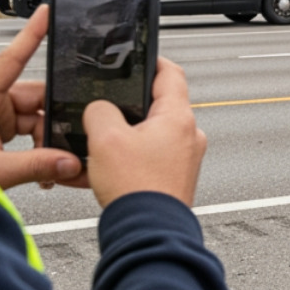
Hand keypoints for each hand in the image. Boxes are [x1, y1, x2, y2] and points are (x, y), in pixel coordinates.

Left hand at [0, 6, 85, 189]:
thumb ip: (37, 166)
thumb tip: (71, 162)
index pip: (11, 59)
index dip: (31, 34)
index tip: (47, 13)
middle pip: (35, 98)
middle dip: (54, 122)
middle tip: (68, 144)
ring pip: (36, 117)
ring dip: (47, 141)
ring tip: (51, 168)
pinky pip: (28, 131)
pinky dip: (39, 149)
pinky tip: (43, 168)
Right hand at [84, 57, 205, 207]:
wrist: (147, 232)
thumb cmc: (137, 188)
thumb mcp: (105, 137)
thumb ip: (100, 111)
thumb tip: (100, 110)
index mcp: (179, 118)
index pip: (171, 73)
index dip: (152, 60)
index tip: (139, 57)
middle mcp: (189, 136)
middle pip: (158, 106)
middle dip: (130, 105)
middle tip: (107, 107)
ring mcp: (184, 159)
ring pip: (151, 135)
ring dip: (126, 136)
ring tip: (102, 143)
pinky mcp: (174, 178)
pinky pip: (150, 158)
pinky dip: (130, 158)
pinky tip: (106, 167)